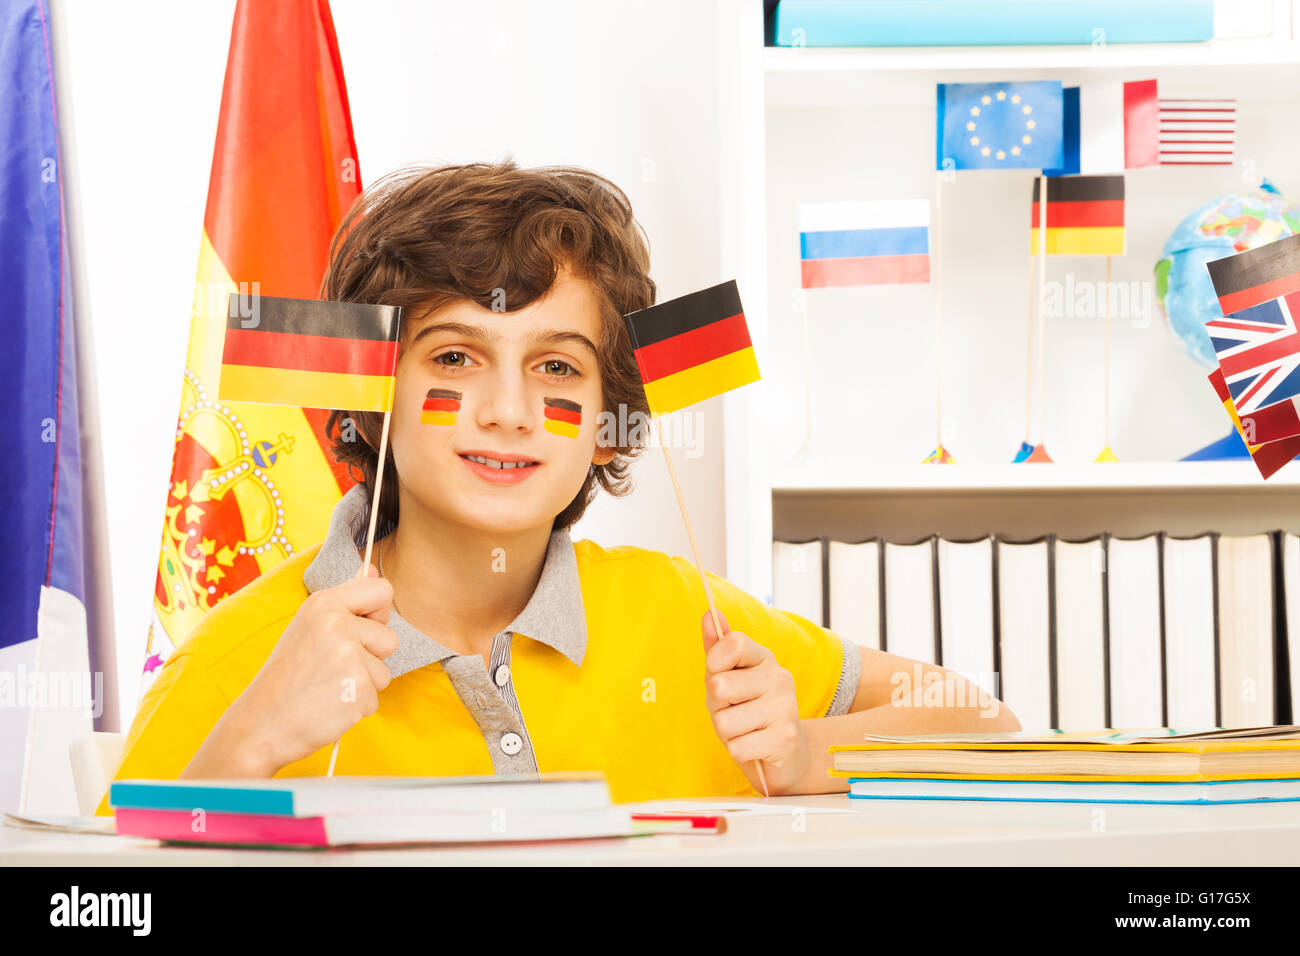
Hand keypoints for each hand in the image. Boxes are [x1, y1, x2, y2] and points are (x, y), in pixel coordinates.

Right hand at [184, 565, 398, 777]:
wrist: (260, 724)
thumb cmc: (287, 677)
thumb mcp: (309, 626)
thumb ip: (345, 601)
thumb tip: (372, 568)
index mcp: (323, 604)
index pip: (382, 590)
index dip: (378, 612)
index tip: (359, 628)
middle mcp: (337, 624)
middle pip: (390, 638)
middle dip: (371, 658)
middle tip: (332, 668)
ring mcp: (349, 656)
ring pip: (384, 672)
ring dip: (362, 685)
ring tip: (327, 687)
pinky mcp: (358, 688)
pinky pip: (375, 697)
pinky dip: (356, 707)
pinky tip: (328, 704)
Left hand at [701, 609, 810, 795]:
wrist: (786, 756)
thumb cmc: (749, 713)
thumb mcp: (729, 679)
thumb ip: (718, 648)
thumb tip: (709, 613)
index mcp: (765, 659)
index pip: (733, 643)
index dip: (715, 662)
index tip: (718, 675)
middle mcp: (780, 678)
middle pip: (720, 686)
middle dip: (717, 706)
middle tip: (734, 712)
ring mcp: (785, 709)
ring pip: (725, 721)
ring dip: (728, 732)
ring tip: (746, 731)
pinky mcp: (784, 740)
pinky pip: (737, 747)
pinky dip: (739, 751)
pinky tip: (755, 747)